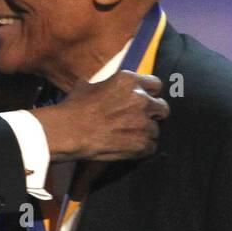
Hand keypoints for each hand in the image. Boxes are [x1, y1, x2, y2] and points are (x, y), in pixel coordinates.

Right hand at [35, 70, 167, 161]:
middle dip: (153, 114)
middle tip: (140, 121)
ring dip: (145, 134)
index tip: (144, 100)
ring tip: (129, 137)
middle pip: (162, 108)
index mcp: (129, 81)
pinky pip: (151, 147)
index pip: (156, 84)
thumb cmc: (74, 109)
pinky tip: (128, 148)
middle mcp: (141, 100)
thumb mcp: (89, 86)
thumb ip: (107, 86)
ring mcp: (143, 123)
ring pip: (156, 130)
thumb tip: (105, 87)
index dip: (149, 94)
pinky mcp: (141, 144)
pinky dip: (142, 149)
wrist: (69, 132)